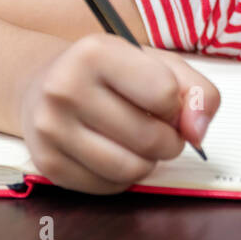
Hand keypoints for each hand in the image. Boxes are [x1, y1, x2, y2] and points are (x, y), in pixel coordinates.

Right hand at [17, 33, 218, 194]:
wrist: (43, 87)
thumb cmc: (110, 74)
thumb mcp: (156, 63)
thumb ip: (195, 91)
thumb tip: (198, 133)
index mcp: (95, 53)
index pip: (164, 93)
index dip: (175, 105)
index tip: (164, 102)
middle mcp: (65, 88)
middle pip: (150, 137)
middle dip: (169, 141)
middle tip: (161, 130)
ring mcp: (51, 129)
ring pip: (132, 169)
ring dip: (149, 162)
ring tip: (140, 144)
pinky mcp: (48, 164)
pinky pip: (110, 186)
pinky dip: (124, 177)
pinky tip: (115, 154)